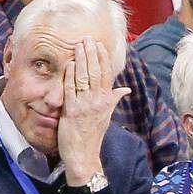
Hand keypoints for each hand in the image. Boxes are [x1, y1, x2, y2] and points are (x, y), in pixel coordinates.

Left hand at [59, 37, 129, 185]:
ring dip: (80, 60)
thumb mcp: (106, 116)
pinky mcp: (72, 110)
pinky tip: (68, 64)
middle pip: (95, 73)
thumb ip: (113, 100)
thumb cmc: (93, 135)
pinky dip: (69, 76)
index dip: (102, 59)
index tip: (98, 45)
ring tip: (78, 45)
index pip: (106, 76)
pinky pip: (70, 89)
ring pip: (83, 78)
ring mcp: (85, 106)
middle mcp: (98, 102)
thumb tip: (125, 89)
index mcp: (107, 102)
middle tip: (86, 38)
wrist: (84, 155)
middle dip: (91, 54)